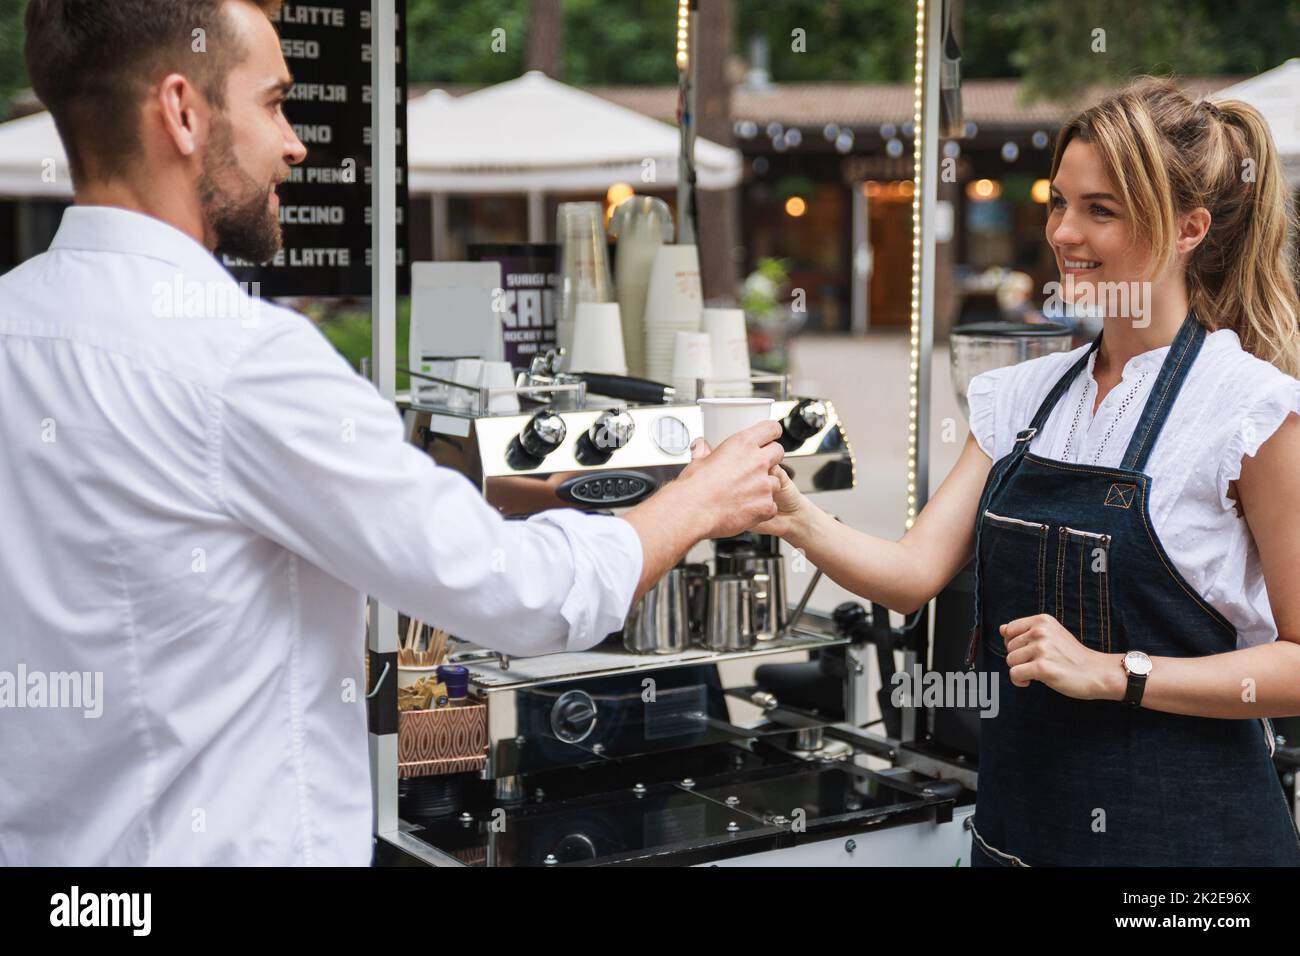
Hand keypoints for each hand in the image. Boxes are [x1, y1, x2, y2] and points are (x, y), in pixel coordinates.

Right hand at [692, 438, 807, 537]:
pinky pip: (771, 505)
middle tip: (758, 467)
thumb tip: (701, 445)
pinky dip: (762, 508)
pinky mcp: (765, 505)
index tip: (770, 437)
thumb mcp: (698, 460)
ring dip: (766, 486)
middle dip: (771, 458)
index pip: (771, 429)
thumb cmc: (694, 486)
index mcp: (742, 444)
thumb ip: (704, 451)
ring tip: (746, 493)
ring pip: (776, 481)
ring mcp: (764, 484)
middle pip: (778, 452)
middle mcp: (757, 461)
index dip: (772, 433)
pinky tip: (746, 509)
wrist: (693, 511)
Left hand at [1000, 614, 1121, 699]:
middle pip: (1008, 647)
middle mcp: (1040, 631)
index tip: (1028, 652)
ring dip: (1020, 670)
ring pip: (1010, 661)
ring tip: (1037, 672)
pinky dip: (1019, 681)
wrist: (1097, 672)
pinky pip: (1015, 674)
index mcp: (1042, 620)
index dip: (1013, 644)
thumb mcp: (1051, 635)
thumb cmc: (1072, 656)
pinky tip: (1030, 681)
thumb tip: (1001, 629)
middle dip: (1018, 658)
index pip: (1009, 630)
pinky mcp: (1042, 667)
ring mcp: (1042, 649)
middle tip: (1037, 663)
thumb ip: (1026, 631)